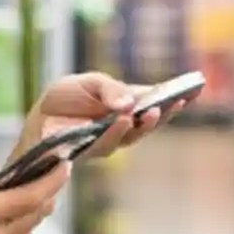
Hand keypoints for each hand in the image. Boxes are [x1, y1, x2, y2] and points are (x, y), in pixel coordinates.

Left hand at [27, 72, 187, 159]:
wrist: (39, 117)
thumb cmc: (67, 97)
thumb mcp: (91, 82)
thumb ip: (111, 90)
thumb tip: (131, 102)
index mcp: (129, 105)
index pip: (157, 102)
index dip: (176, 98)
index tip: (194, 89)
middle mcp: (124, 126)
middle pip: (150, 123)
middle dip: (165, 114)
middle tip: (175, 102)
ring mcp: (111, 140)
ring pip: (133, 136)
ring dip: (143, 124)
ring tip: (152, 111)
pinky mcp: (92, 150)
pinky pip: (107, 142)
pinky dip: (116, 131)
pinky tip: (122, 120)